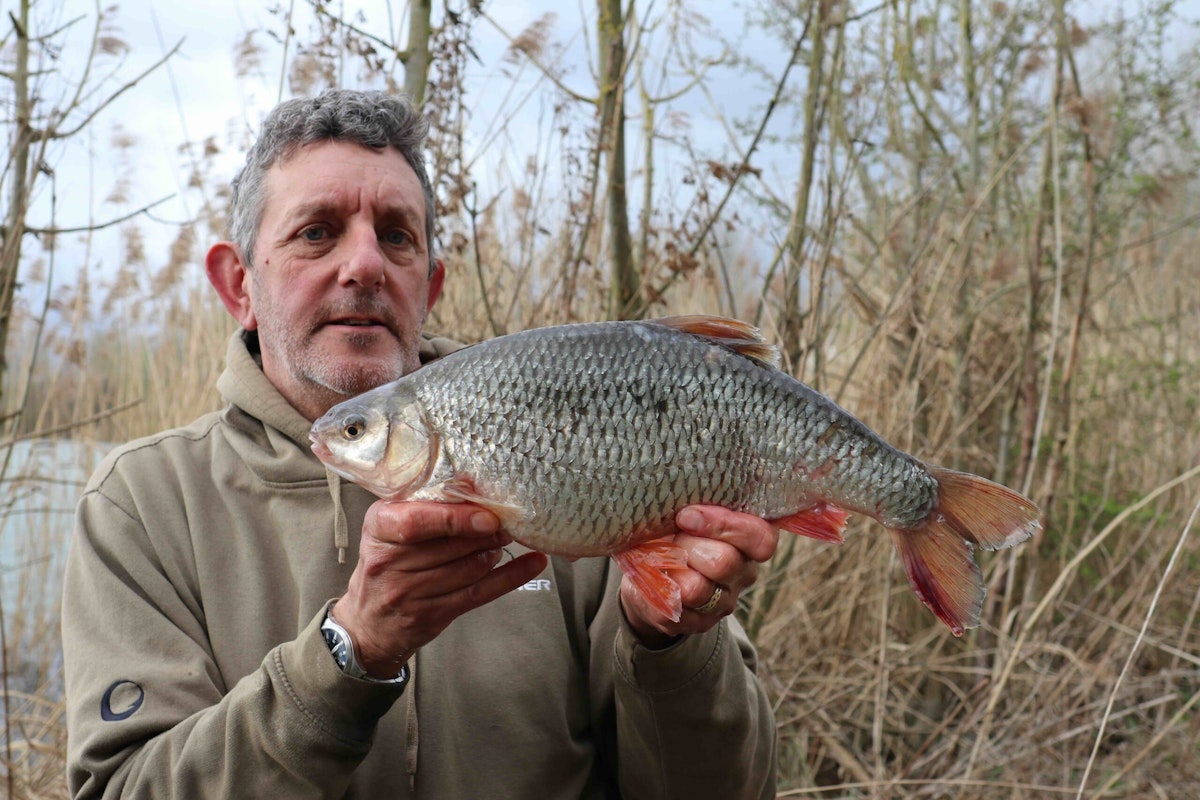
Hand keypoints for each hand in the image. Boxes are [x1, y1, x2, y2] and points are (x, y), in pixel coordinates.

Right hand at [332, 500, 547, 677]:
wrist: (368, 621)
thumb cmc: (385, 562)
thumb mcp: (390, 526)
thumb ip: (424, 506)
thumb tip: (472, 483)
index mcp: (380, 528)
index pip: (416, 522)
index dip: (455, 518)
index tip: (486, 516)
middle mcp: (390, 562)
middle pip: (451, 546)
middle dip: (486, 532)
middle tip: (507, 519)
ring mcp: (410, 593)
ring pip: (468, 568)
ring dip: (495, 550)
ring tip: (507, 537)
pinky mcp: (432, 615)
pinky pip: (479, 593)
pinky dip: (512, 576)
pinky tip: (533, 563)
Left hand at [619, 505, 779, 647]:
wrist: (647, 567)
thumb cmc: (671, 527)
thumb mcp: (682, 507)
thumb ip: (692, 499)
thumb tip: (679, 491)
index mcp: (748, 539)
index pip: (761, 537)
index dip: (725, 525)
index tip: (686, 516)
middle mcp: (743, 571)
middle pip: (726, 562)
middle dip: (688, 546)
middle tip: (670, 538)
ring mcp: (724, 600)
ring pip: (700, 589)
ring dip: (672, 570)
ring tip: (659, 558)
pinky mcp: (700, 622)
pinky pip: (678, 611)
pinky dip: (660, 592)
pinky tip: (655, 579)